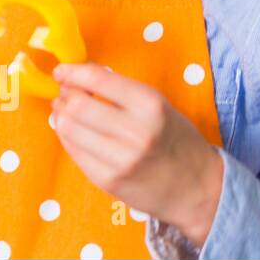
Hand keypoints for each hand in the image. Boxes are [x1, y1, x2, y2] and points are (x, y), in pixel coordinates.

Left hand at [52, 62, 223, 245]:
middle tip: (65, 93)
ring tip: (65, 111)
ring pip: (68, 127)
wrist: (198, 189)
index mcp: (150, 106)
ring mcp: (120, 159)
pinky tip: (73, 131)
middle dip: (64, 94)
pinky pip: (72, 151)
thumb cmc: (175, 140)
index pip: (97, 80)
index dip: (72, 72)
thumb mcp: (158, 105)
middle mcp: (136, 132)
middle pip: (77, 104)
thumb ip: (120, 90)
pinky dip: (67, 136)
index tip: (61, 71)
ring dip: (60, 115)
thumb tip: (79, 75)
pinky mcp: (108, 180)